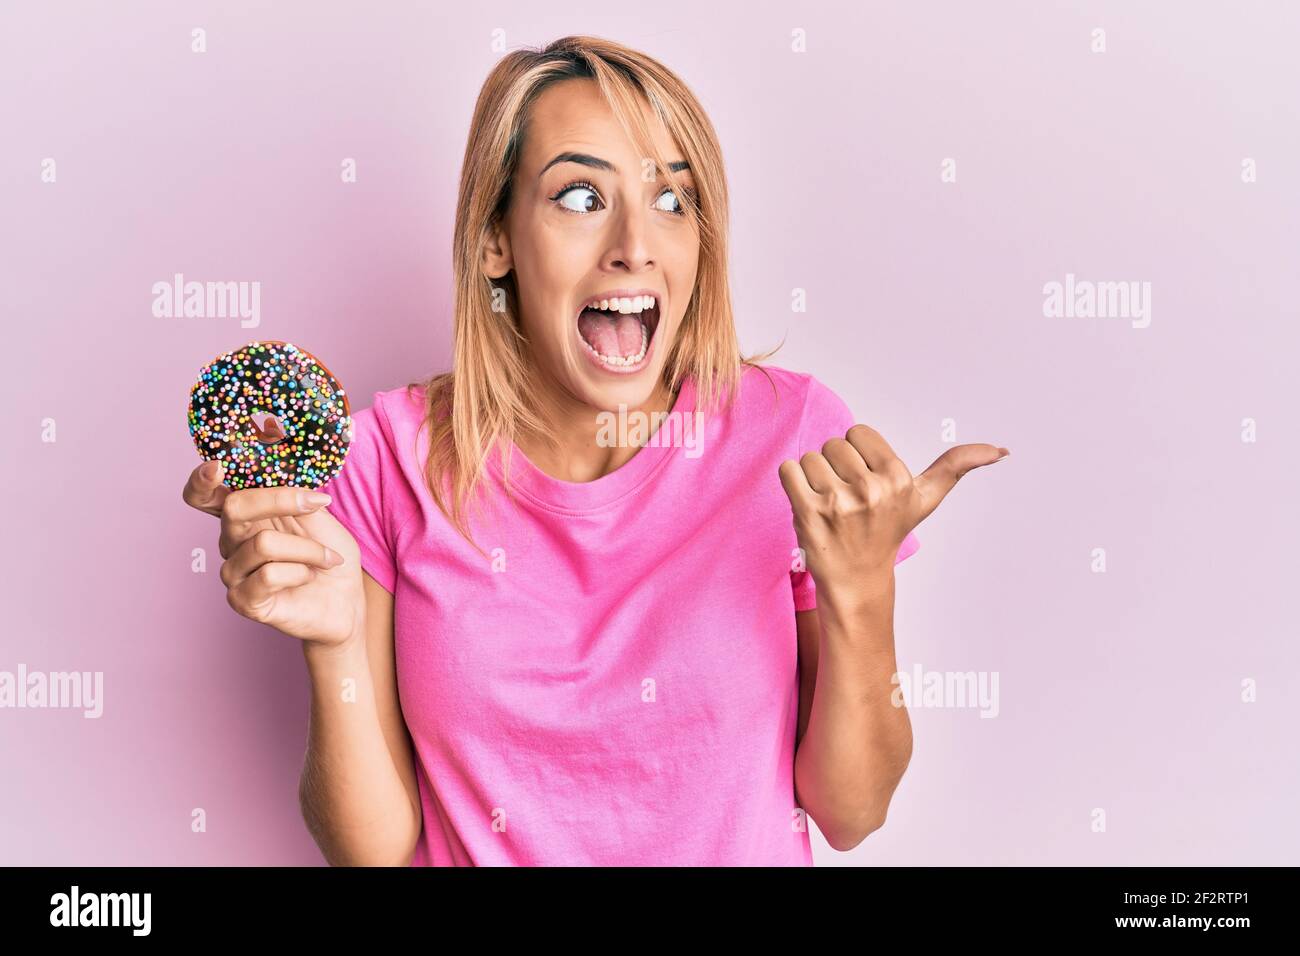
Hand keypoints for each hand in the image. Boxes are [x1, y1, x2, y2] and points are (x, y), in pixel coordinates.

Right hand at [181, 460, 364, 648]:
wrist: (346, 600)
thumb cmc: (329, 554)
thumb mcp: (318, 516)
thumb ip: (294, 494)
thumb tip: (281, 474)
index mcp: (244, 516)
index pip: (203, 495)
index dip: (201, 480)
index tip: (218, 467)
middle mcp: (230, 541)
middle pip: (234, 507)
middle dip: (281, 500)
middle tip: (318, 503)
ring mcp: (233, 572)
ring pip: (264, 544)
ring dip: (309, 549)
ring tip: (329, 559)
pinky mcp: (242, 600)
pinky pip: (269, 575)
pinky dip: (302, 572)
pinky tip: (310, 577)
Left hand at [779, 425, 1007, 594]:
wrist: (856, 579)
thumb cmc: (887, 532)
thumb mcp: (925, 499)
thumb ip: (956, 467)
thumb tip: (999, 450)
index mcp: (898, 479)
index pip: (858, 432)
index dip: (857, 454)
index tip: (866, 481)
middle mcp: (871, 490)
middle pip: (832, 443)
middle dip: (835, 466)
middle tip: (846, 497)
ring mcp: (838, 503)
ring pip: (810, 457)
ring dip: (813, 477)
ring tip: (829, 504)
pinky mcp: (808, 513)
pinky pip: (788, 470)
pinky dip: (791, 482)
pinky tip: (808, 504)